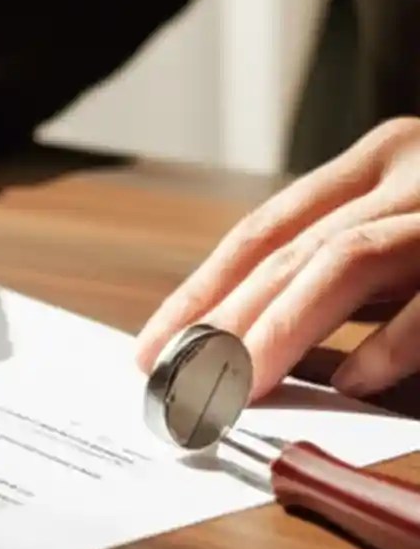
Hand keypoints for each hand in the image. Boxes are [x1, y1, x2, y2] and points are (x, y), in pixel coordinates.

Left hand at [135, 117, 419, 399]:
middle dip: (225, 321)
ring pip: (343, 261)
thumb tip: (248, 343)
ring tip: (241, 384)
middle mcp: (406, 174)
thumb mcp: (405, 247)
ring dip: (283, 328)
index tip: (153, 347)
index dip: (200, 292)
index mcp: (376, 163)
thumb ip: (341, 282)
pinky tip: (351, 381)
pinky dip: (389, 341)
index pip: (262, 231)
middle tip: (181, 379)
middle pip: (289, 249)